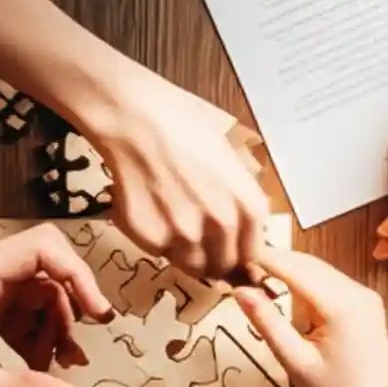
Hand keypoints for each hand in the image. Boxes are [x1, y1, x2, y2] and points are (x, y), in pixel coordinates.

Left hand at [0, 223, 114, 386]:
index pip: (43, 249)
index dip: (79, 276)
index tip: (97, 317)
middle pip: (43, 277)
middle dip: (66, 315)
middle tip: (74, 358)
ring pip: (29, 301)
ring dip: (49, 333)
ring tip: (53, 373)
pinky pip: (10, 321)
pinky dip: (28, 344)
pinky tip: (31, 373)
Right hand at [81, 72, 268, 277]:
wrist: (135, 120)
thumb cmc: (183, 126)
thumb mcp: (230, 160)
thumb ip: (239, 199)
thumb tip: (240, 226)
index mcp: (249, 207)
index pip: (252, 255)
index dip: (239, 254)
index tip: (230, 251)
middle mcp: (223, 226)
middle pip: (223, 266)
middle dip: (213, 257)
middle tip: (198, 240)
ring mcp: (186, 236)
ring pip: (191, 265)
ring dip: (185, 253)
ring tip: (174, 224)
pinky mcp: (152, 238)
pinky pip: (160, 252)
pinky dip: (157, 240)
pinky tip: (152, 212)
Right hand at [234, 249, 387, 386]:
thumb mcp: (295, 363)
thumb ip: (267, 323)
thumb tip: (240, 291)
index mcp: (342, 305)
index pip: (293, 268)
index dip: (262, 258)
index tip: (233, 255)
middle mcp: (358, 293)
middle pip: (306, 264)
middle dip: (274, 264)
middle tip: (238, 269)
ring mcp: (365, 298)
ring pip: (317, 272)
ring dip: (288, 275)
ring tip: (255, 284)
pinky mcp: (365, 307)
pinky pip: (328, 286)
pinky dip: (304, 288)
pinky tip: (286, 301)